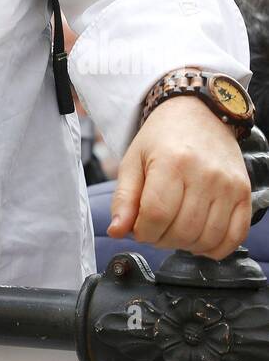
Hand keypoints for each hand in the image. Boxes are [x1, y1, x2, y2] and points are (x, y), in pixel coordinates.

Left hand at [109, 94, 252, 259]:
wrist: (198, 113)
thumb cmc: (162, 138)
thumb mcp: (133, 160)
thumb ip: (124, 198)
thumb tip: (116, 232)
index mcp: (172, 162)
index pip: (156, 216)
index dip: (143, 232)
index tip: (139, 227)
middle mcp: (204, 174)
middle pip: (182, 231)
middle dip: (162, 239)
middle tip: (156, 227)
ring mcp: (228, 185)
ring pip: (207, 239)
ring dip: (186, 245)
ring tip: (176, 228)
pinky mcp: (244, 192)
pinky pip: (234, 237)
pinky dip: (216, 248)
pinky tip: (200, 236)